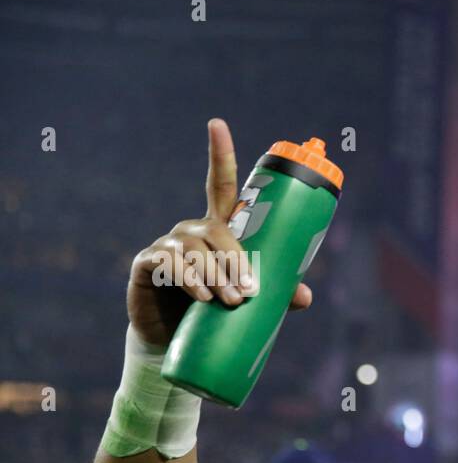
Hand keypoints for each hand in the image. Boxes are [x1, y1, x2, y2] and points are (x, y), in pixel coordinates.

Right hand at [126, 118, 312, 347]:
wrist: (174, 338)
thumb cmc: (216, 312)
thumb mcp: (249, 301)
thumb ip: (278, 293)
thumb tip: (305, 296)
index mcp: (219, 229)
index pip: (219, 184)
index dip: (220, 154)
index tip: (217, 124)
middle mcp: (192, 230)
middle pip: (216, 230)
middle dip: (235, 259)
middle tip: (248, 292)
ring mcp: (169, 244)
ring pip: (195, 250)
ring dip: (215, 274)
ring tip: (229, 301)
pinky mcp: (148, 263)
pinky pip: (169, 263)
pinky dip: (189, 279)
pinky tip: (200, 296)